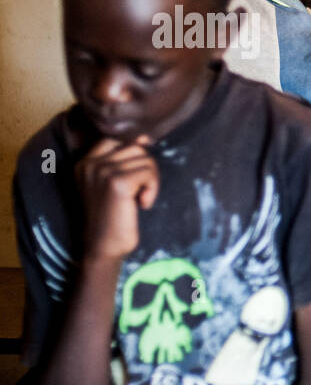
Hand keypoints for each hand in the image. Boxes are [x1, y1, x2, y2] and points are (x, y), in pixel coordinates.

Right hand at [76, 137, 158, 259]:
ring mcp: (101, 171)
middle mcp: (89, 164)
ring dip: (151, 180)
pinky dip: (152, 188)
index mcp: (84, 162)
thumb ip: (123, 161)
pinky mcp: (117, 183)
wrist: (103, 246)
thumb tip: (144, 138)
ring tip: (140, 198)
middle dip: (146, 169)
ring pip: (145, 159)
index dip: (133, 156)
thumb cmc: (112, 216)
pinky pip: (149, 172)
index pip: (116, 140)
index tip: (135, 178)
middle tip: (140, 192)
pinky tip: (143, 204)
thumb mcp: (113, 184)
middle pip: (135, 148)